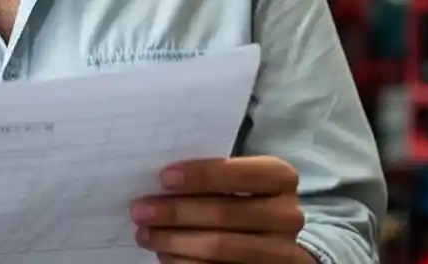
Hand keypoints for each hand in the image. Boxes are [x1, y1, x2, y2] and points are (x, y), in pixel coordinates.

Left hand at [131, 156, 314, 262]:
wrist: (273, 238)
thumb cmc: (246, 198)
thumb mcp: (240, 180)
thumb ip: (213, 178)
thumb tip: (162, 183)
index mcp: (281, 178)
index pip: (242, 173)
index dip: (202, 175)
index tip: (164, 177)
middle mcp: (286, 214)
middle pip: (226, 212)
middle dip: (177, 211)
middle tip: (141, 209)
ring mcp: (278, 249)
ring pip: (220, 246)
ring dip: (174, 241)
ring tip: (146, 233)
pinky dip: (185, 263)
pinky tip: (165, 255)